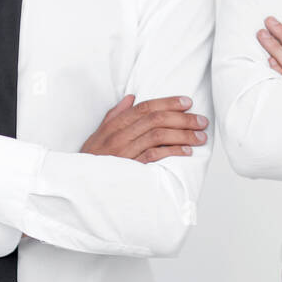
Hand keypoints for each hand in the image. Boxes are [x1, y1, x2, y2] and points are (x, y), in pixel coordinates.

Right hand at [81, 94, 207, 162]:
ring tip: (200, 136)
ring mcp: (125, 153)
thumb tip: (131, 98)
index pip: (145, 108)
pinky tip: (186, 151)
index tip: (187, 102)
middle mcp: (120, 136)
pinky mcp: (130, 169)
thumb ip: (116, 115)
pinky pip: (154, 156)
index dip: (168, 103)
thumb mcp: (99, 134)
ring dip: (183, 135)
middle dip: (182, 119)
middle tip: (201, 121)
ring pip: (158, 136)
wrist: (79, 184)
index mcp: (115, 125)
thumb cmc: (92, 158)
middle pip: (156, 120)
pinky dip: (173, 152)